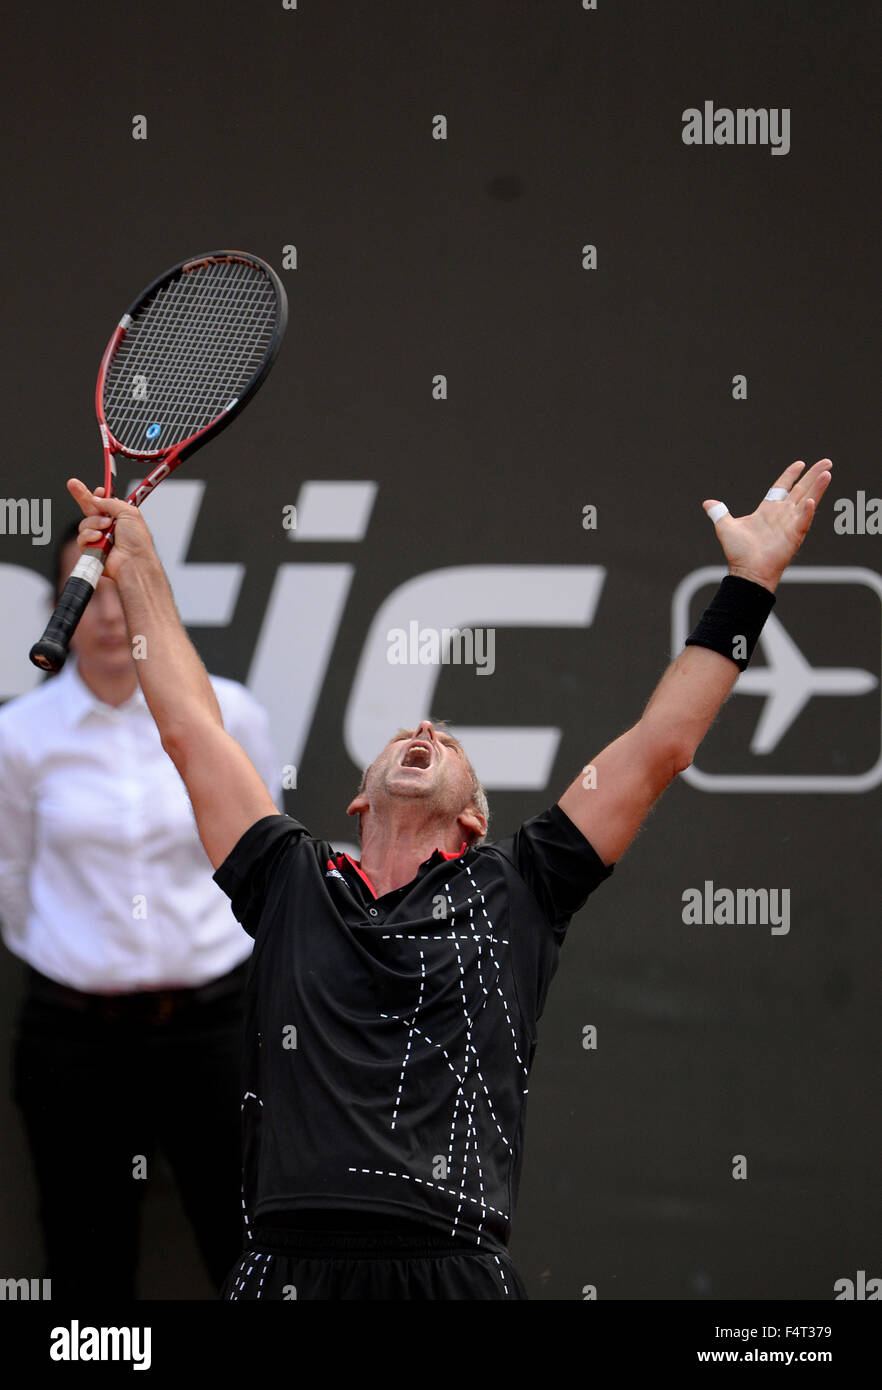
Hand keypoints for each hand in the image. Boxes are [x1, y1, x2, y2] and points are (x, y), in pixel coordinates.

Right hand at [66, 478, 158, 583]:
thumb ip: (111, 502)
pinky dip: (89, 536)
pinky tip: (99, 538)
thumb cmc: (137, 541)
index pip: (104, 504)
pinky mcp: (91, 549)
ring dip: (94, 523)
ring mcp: (99, 538)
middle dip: (81, 495)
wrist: (133, 561)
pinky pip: (82, 537)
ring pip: (85, 523)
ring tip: (106, 528)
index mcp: (119, 518)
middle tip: (73, 483)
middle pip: (90, 509)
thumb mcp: (129, 512)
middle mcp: (108, 527)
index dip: (99, 495)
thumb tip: (97, 497)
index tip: (98, 489)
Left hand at [702, 459, 832, 593]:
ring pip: (807, 500)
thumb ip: (719, 513)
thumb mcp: (725, 527)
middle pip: (801, 490)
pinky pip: (803, 520)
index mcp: (768, 510)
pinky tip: (812, 500)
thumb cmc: (738, 552)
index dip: (790, 475)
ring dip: (817, 487)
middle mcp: (782, 515)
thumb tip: (708, 503)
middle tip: (826, 462)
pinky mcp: (794, 535)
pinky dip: (807, 511)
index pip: (782, 487)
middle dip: (813, 475)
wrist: (746, 571)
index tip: (800, 464)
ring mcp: (790, 524)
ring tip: (826, 473)